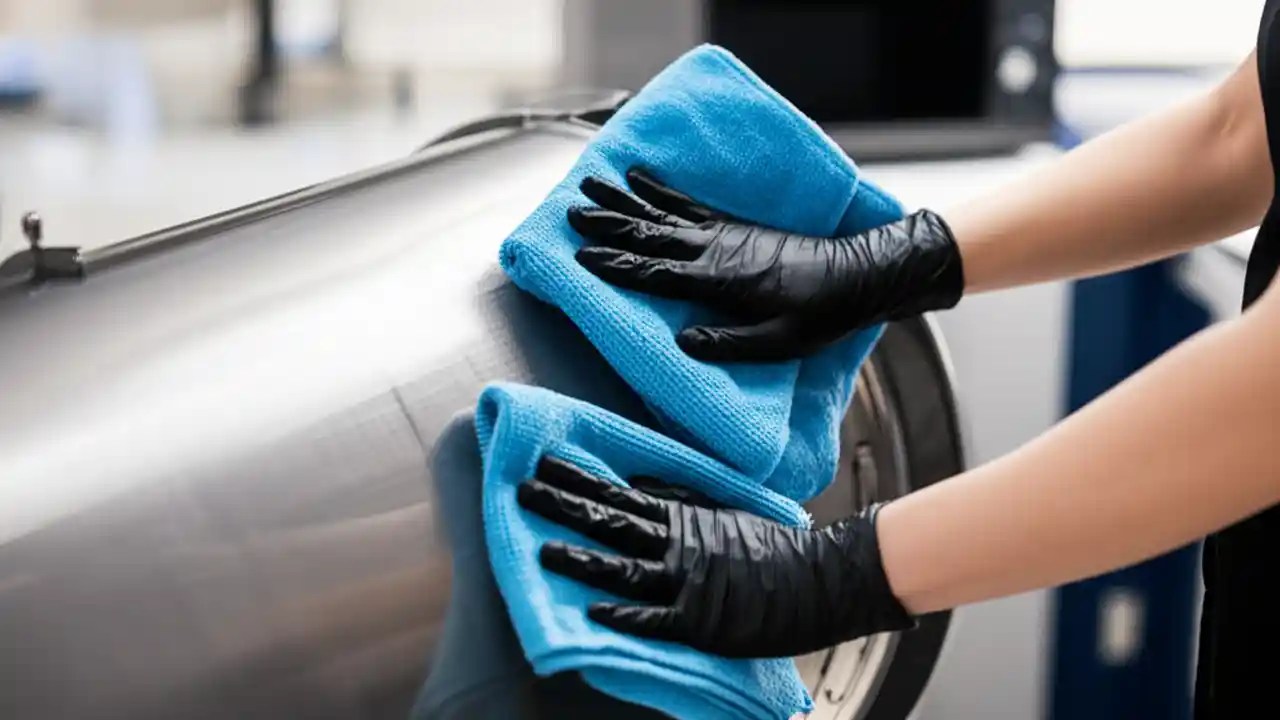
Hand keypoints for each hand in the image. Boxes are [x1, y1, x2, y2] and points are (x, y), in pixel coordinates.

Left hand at [516, 457, 915, 658]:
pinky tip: (592, 611)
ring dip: (580, 558)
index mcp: (683, 516)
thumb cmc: (774, 548)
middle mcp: (679, 543)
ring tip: (542, 549)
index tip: (543, 462)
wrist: (821, 578)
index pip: (619, 492)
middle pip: (610, 520)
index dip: (578, 478)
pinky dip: (623, 614)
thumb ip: (679, 498)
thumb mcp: (722, 511)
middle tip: (523, 491)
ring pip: (622, 566)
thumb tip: (635, 481)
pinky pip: (654, 616)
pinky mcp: (700, 619)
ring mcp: (688, 580)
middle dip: (562, 506)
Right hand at [569, 168, 964, 361]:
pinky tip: (642, 177)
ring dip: (625, 199)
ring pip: (663, 213)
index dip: (616, 264)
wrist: (857, 276)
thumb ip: (729, 344)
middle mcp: (716, 250)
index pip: (656, 272)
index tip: (581, 255)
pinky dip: (662, 189)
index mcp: (720, 281)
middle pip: (650, 234)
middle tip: (571, 212)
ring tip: (592, 183)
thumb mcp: (778, 344)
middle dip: (609, 223)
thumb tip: (682, 344)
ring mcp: (724, 234)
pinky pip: (689, 204)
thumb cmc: (820, 315)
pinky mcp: (734, 226)